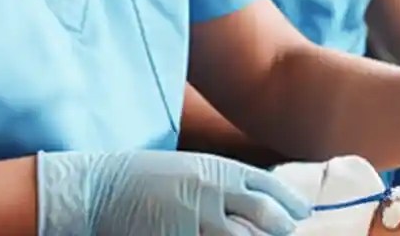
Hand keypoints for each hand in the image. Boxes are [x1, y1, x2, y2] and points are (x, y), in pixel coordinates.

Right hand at [36, 150, 309, 235]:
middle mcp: (211, 191)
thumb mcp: (187, 170)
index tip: (302, 215)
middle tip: (290, 234)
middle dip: (282, 229)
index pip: (267, 186)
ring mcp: (194, 218)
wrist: (96, 187)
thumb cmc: (142, 179)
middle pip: (265, 215)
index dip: (289, 203)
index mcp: (215, 169)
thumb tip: (253, 201)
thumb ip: (220, 184)